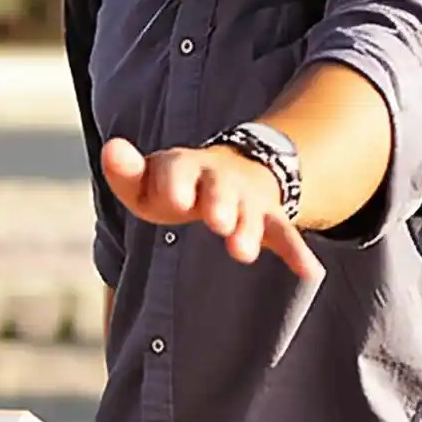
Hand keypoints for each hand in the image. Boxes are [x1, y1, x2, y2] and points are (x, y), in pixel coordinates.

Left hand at [101, 137, 324, 280]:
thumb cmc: (176, 185)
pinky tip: (310, 272)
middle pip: (219, 189)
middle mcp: (218, 179)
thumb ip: (126, 171)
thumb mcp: (146, 180)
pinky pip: (287, 235)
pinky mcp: (269, 220)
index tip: (174, 198)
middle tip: (215, 221)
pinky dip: (298, 252)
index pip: (176, 170)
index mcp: (183, 166)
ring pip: (251, 213)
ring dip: (248, 230)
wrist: (231, 171)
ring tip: (242, 252)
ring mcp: (246, 200)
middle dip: (218, 203)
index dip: (175, 183)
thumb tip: (111, 149)